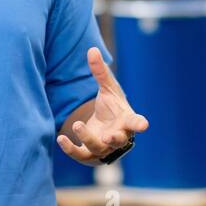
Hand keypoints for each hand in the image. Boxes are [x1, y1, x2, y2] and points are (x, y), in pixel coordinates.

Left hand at [57, 48, 148, 164]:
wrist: (103, 127)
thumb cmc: (111, 107)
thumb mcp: (107, 89)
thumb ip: (100, 72)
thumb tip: (92, 49)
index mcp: (126, 120)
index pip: (135, 122)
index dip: (139, 124)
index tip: (144, 125)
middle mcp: (118, 136)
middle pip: (118, 140)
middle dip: (114, 138)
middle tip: (107, 135)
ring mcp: (104, 148)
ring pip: (98, 148)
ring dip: (88, 138)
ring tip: (77, 125)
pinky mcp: (89, 155)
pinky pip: (80, 155)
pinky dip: (70, 149)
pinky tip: (60, 138)